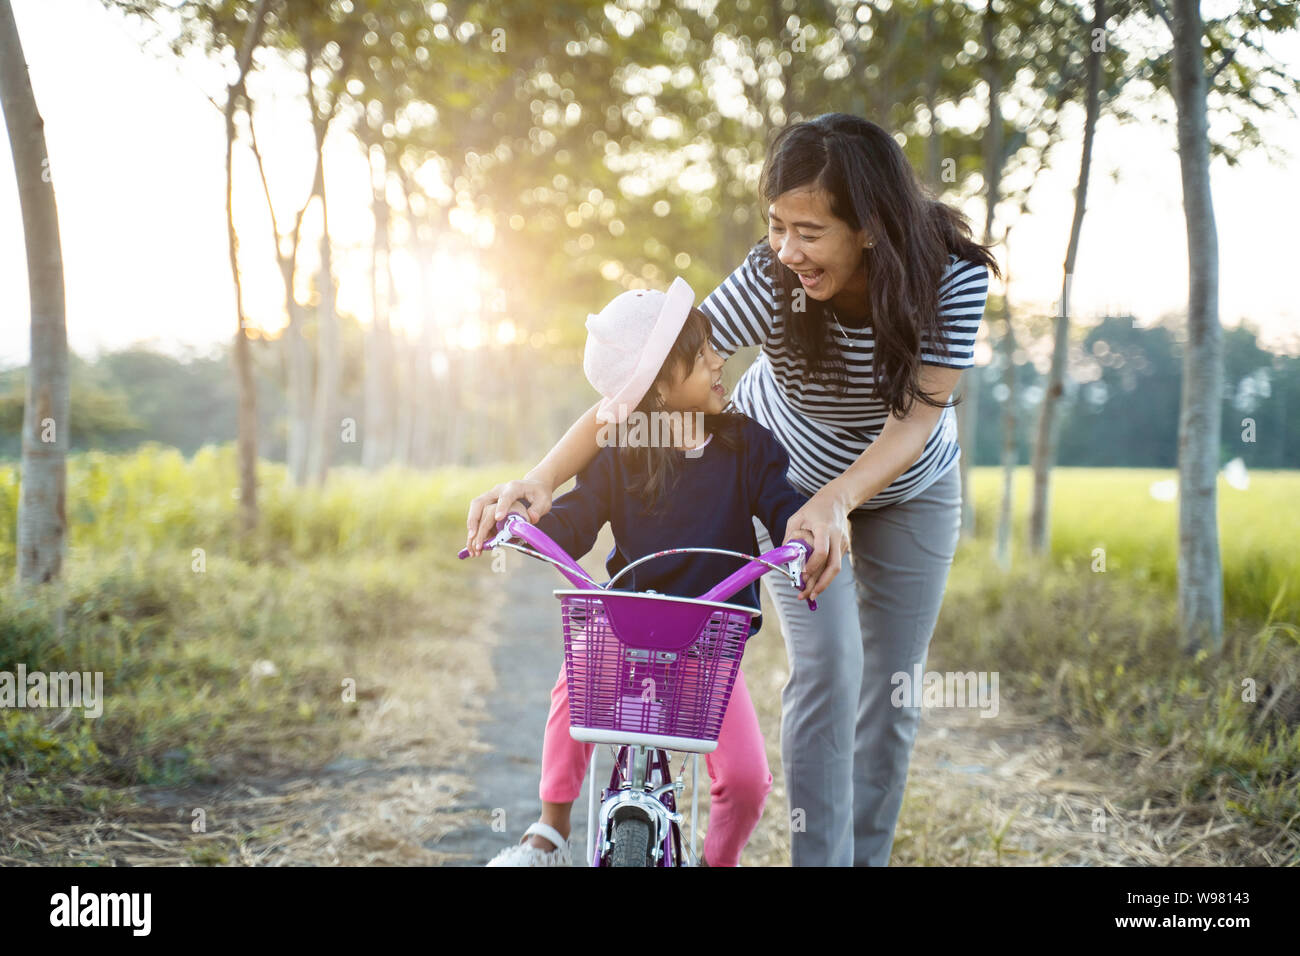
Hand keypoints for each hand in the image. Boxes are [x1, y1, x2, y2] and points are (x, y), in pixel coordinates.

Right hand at [465, 477, 552, 555]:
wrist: (533, 486)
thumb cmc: (539, 494)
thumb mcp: (544, 501)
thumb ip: (538, 510)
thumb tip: (531, 519)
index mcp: (513, 488)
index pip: (506, 496)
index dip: (502, 507)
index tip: (498, 518)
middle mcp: (498, 490)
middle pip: (481, 501)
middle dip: (475, 519)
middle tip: (473, 536)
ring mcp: (491, 496)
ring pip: (475, 507)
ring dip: (471, 525)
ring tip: (471, 543)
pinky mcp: (488, 503)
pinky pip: (477, 513)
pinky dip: (474, 527)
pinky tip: (475, 541)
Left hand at [783, 482, 851, 600]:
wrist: (837, 500)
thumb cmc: (814, 509)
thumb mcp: (796, 518)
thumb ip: (790, 537)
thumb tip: (786, 557)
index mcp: (824, 528)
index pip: (822, 551)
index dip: (814, 565)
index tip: (804, 574)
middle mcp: (837, 537)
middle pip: (833, 566)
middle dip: (821, 584)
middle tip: (807, 596)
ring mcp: (843, 543)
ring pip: (835, 568)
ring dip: (823, 584)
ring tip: (810, 595)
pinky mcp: (844, 547)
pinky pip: (834, 564)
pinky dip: (825, 575)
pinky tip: (815, 583)